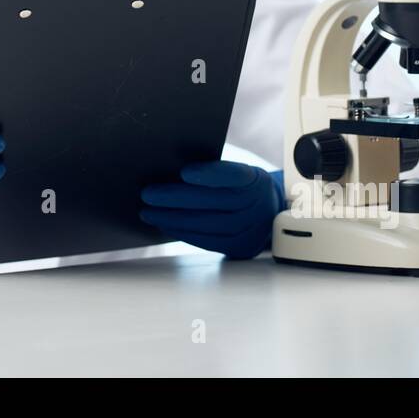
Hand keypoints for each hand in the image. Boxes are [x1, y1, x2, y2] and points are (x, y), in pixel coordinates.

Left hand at [139, 161, 284, 259]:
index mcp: (256, 179)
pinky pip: (209, 242)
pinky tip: (166, 225)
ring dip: (173, 219)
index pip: (233, 175)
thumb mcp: (238, 172)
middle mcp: (259, 205)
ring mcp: (252, 230)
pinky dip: (184, 233)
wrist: (269, 212)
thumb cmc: (241, 186)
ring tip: (149, 212)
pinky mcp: (242, 248)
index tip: (184, 171)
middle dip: (176, 198)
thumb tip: (170, 169)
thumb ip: (214, 171)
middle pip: (214, 201)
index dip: (209, 174)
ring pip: (209, 224)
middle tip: (148, 194)